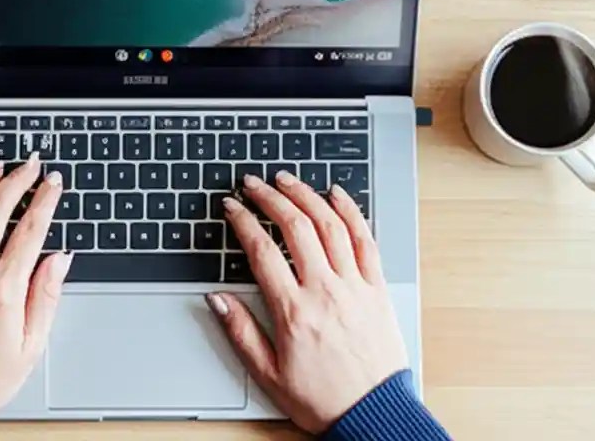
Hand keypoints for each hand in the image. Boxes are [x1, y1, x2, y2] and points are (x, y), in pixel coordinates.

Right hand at [208, 173, 407, 433]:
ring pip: (330, 225)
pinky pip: (366, 240)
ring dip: (306, 195)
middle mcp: (325, 291)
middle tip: (253, 183)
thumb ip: (240, 331)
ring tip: (287, 180)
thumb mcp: (269, 374)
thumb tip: (217, 298)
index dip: (242, 221)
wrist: (374, 415)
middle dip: (270, 197)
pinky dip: (351, 212)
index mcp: (293, 312)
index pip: (262, 250)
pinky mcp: (377, 289)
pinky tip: (337, 195)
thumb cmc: (323, 399)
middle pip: (295, 226)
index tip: (231, 207)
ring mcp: (355, 286)